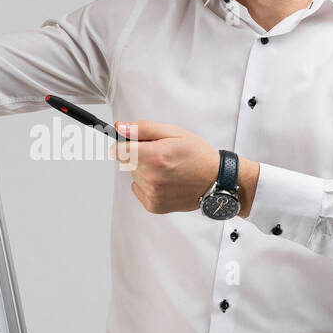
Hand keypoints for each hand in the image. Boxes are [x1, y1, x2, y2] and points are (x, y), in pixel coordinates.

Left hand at [106, 120, 220, 213]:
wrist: (216, 180)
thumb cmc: (198, 155)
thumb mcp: (173, 132)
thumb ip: (143, 129)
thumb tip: (120, 127)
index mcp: (154, 156)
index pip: (117, 150)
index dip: (124, 144)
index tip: (133, 144)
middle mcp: (151, 177)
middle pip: (126, 163)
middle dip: (138, 156)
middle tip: (160, 155)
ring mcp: (152, 193)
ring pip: (133, 176)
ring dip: (144, 171)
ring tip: (167, 169)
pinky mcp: (153, 205)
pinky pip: (138, 189)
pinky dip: (148, 184)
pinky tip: (165, 181)